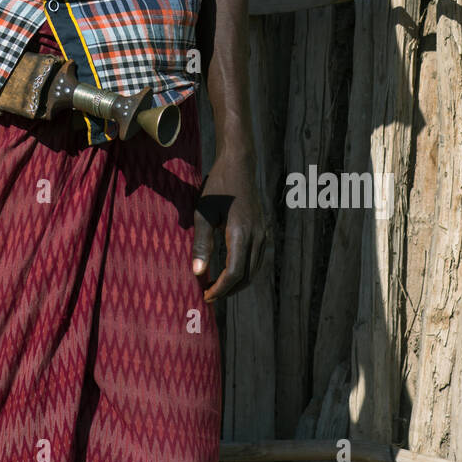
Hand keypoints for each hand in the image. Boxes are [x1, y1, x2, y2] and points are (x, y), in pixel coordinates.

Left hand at [192, 148, 266, 302]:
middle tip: (209, 295)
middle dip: (228, 290)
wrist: (239, 166)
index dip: (220, 289)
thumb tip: (197, 273)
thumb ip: (201, 244)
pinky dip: (244, 271)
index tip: (206, 296)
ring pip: (254, 270)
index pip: (234, 273)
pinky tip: (229, 271)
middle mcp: (257, 237)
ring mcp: (263, 235)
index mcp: (241, 233)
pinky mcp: (264, 231)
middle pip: (246, 277)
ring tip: (217, 287)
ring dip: (237, 283)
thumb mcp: (203, 214)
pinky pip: (257, 260)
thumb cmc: (217, 188)